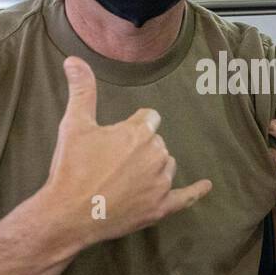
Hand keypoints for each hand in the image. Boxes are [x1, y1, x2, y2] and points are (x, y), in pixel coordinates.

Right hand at [45, 57, 211, 246]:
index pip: (150, 118)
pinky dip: (196, 191)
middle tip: (113, 162)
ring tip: (126, 178)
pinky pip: (185, 197)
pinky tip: (207, 186)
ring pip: (166, 165)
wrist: (68, 215)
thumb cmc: (72, 168)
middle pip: (157, 142)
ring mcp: (160, 183)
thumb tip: (74, 59)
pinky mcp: (160, 208)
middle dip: (140, 148)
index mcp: (139, 133)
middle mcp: (156, 155)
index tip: (118, 137)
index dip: (133, 126)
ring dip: (153, 167)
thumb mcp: (74, 125)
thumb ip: (82, 90)